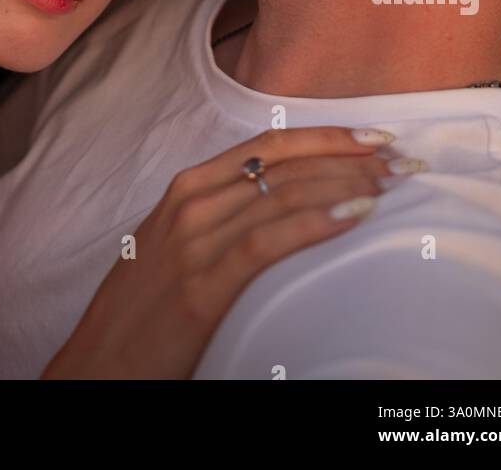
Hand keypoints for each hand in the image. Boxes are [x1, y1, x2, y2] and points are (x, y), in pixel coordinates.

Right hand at [41, 125, 414, 379]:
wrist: (96, 364)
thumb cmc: (144, 310)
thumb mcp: (179, 247)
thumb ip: (224, 218)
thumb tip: (289, 204)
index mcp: (187, 187)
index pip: (270, 145)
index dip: (328, 136)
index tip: (376, 137)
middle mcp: (190, 202)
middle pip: (285, 163)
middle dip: (351, 157)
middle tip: (404, 161)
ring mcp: (193, 240)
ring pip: (283, 192)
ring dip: (346, 182)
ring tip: (392, 185)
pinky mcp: (201, 284)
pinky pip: (268, 240)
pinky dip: (315, 220)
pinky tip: (355, 214)